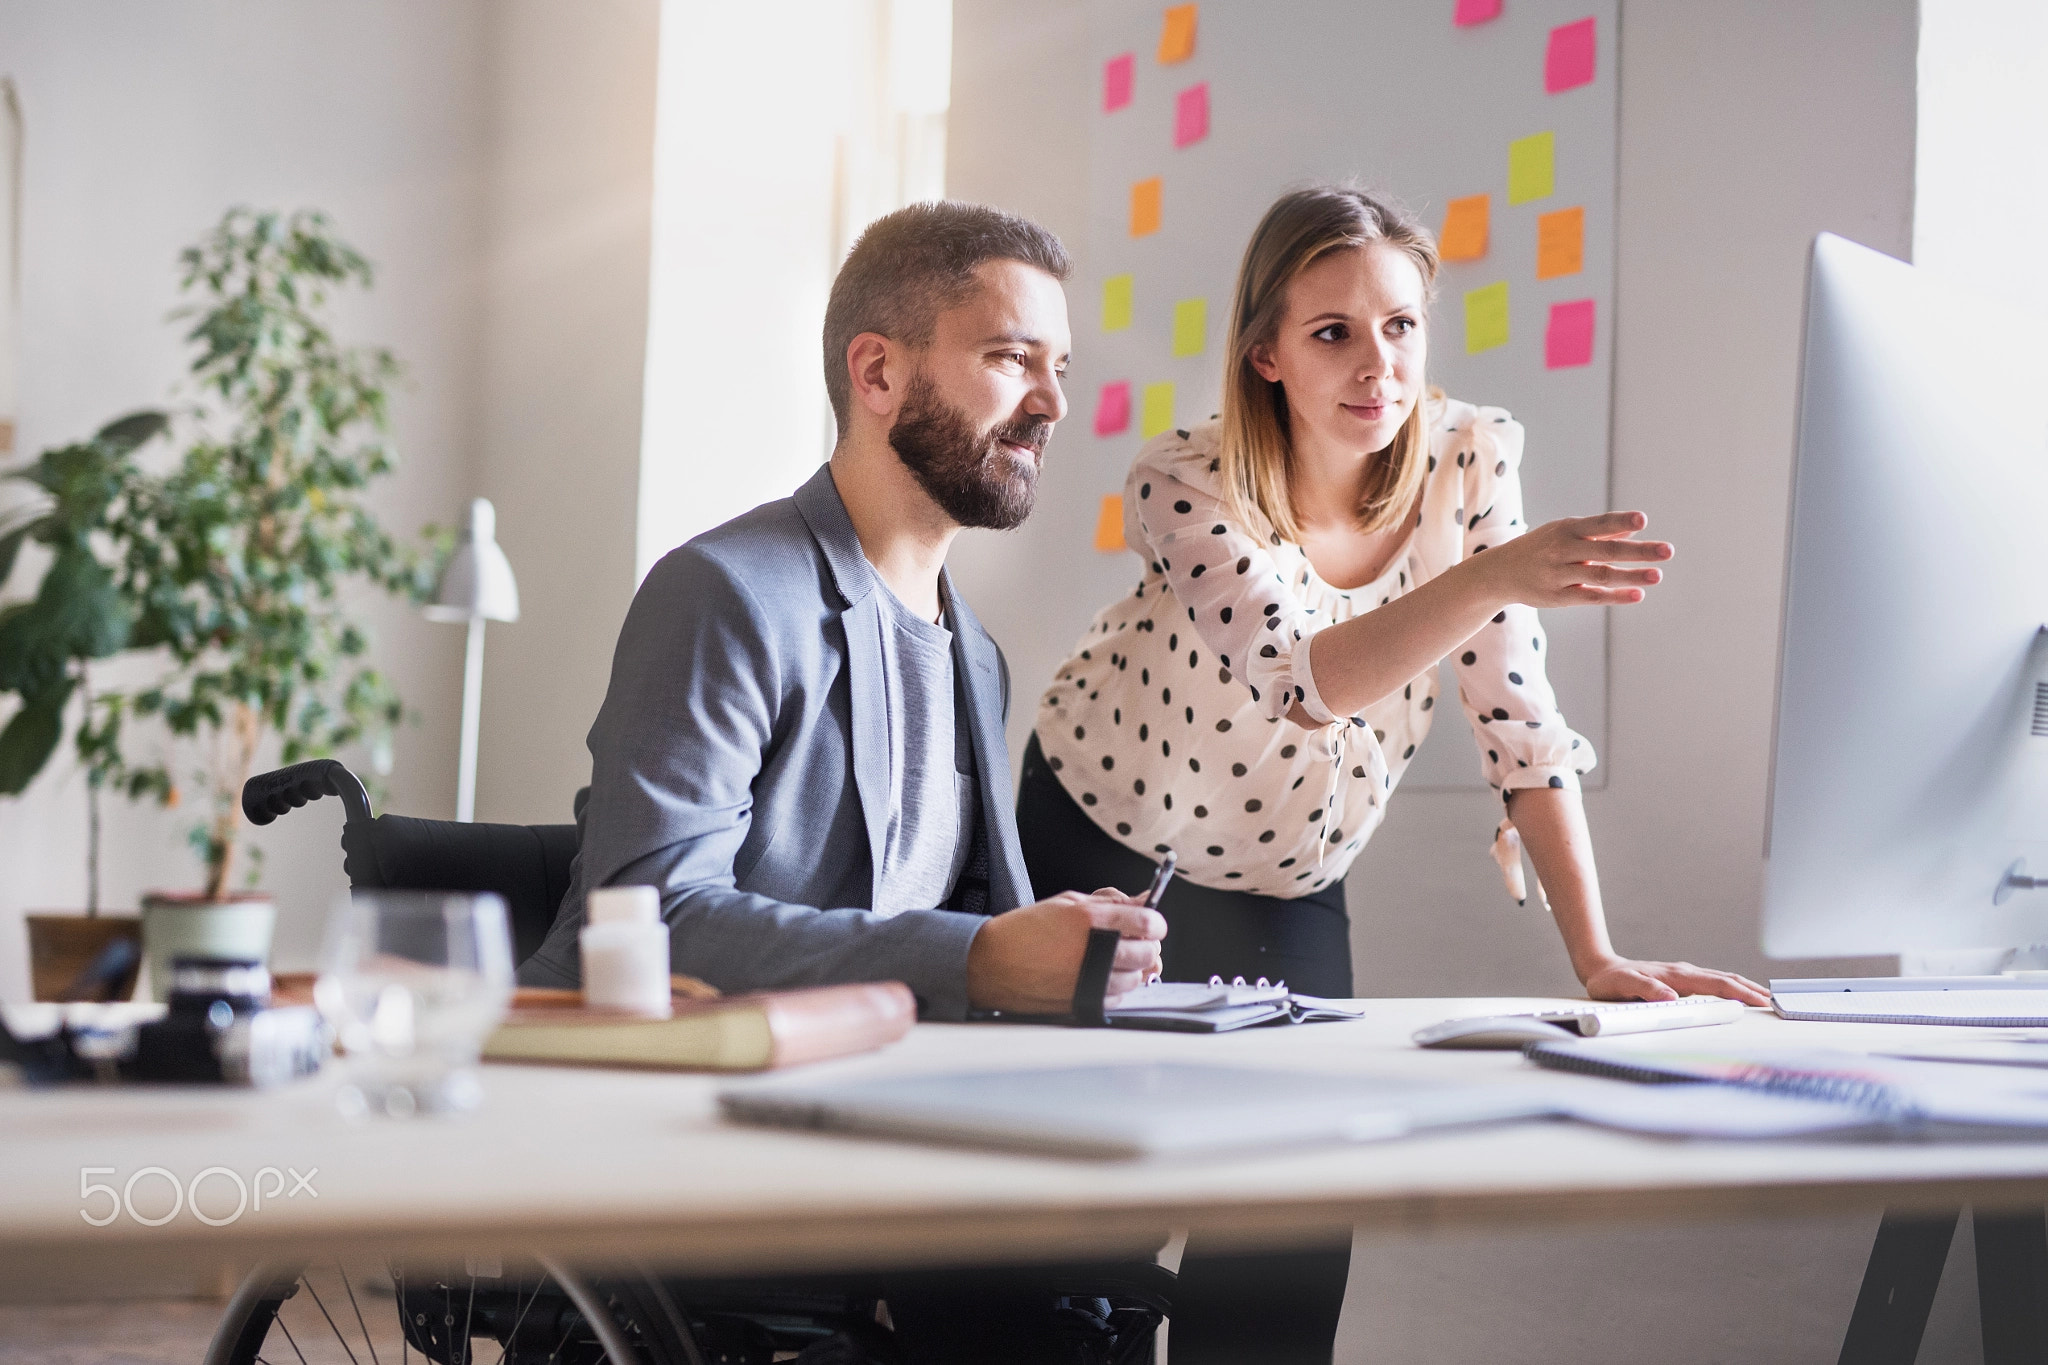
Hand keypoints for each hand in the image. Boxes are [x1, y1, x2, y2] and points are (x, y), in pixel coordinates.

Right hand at [966, 891, 1166, 1013]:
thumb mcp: (1067, 902)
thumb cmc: (1025, 930)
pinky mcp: (1086, 1002)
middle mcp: (1096, 952)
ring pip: (1137, 978)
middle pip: (1149, 952)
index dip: (1154, 921)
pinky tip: (1098, 974)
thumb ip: (1110, 902)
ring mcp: (1092, 981)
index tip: (1149, 922)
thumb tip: (1143, 901)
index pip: (1149, 922)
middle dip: (1144, 944)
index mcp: (1092, 920)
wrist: (992, 964)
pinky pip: (1119, 997)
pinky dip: (1116, 987)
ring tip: (1108, 958)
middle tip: (1129, 940)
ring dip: (1131, 968)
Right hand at [1475, 511, 1671, 608]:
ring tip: (1658, 575)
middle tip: (1668, 551)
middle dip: (1638, 551)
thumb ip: (1598, 533)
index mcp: (1566, 529)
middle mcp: (1563, 550)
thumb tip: (1634, 529)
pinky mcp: (1557, 597)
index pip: (1598, 524)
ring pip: (1601, 575)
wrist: (1499, 572)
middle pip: (1606, 550)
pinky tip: (1638, 595)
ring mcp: (1559, 574)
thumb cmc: (1539, 548)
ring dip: (1631, 575)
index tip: (1643, 520)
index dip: (1620, 522)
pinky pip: (1591, 596)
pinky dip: (1615, 596)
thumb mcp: (1563, 534)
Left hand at [1581, 957, 1771, 1006]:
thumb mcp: (1622, 986)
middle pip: (1725, 979)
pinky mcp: (1681, 979)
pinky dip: (1731, 987)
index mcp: (1676, 976)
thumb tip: (1670, 997)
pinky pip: (1712, 982)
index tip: (1759, 1001)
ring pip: (1721, 978)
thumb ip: (1645, 990)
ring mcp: (1684, 974)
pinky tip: (1738, 993)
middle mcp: (1684, 972)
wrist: (1601, 968)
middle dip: (1751, 989)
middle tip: (1773, 1002)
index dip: (1739, 993)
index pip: (1715, 984)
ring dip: (1744, 987)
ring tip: (1765, 998)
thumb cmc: (1611, 981)